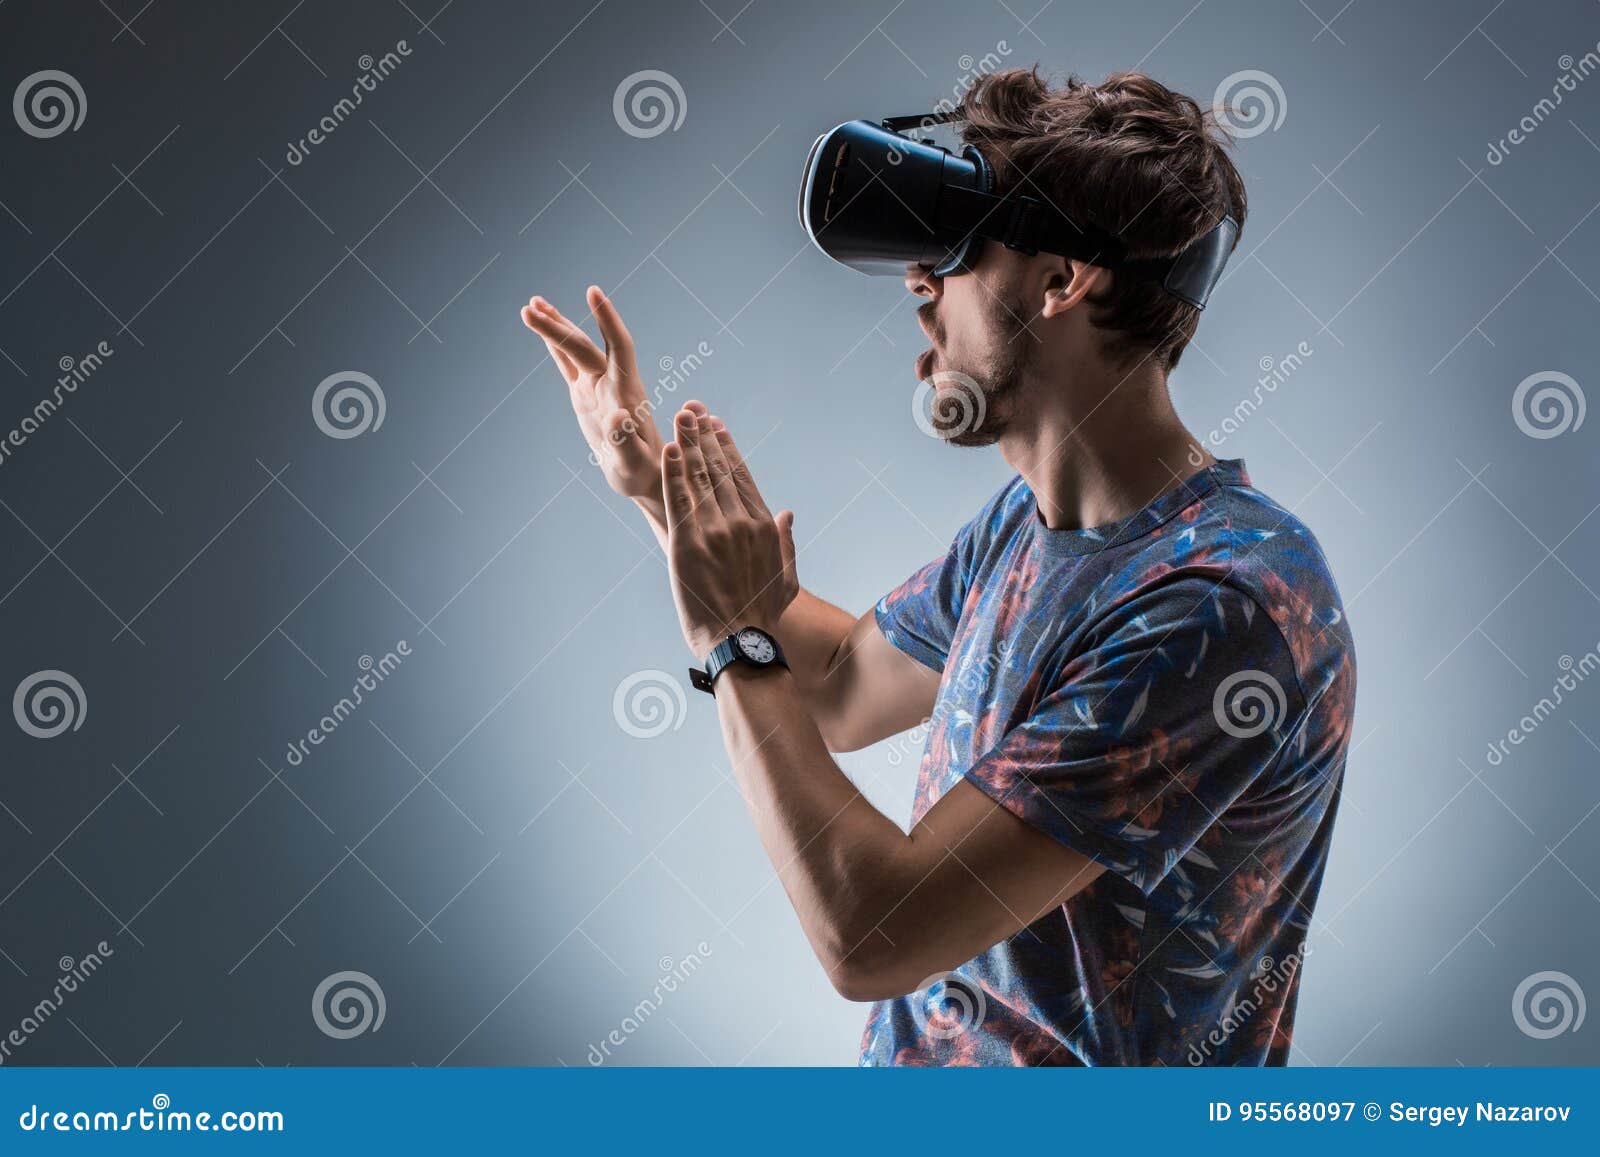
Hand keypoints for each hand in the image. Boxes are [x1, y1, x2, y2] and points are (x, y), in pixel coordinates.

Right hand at [520, 287, 670, 500]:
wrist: (644, 476)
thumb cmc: (642, 473)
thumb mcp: (633, 464)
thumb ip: (625, 442)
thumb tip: (616, 416)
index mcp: (626, 392)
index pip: (619, 346)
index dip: (607, 319)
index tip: (593, 292)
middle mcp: (611, 382)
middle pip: (584, 347)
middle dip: (559, 326)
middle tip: (530, 306)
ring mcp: (596, 387)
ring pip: (573, 350)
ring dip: (555, 327)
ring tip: (531, 304)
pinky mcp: (585, 395)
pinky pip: (567, 365)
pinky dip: (554, 346)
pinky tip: (542, 327)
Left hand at [663, 410, 797, 657]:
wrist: (742, 643)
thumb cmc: (763, 616)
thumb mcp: (785, 578)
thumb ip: (786, 542)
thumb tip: (788, 513)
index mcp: (763, 527)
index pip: (742, 478)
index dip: (728, 449)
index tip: (718, 427)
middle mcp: (741, 522)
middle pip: (720, 469)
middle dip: (706, 435)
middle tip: (694, 409)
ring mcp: (714, 530)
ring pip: (699, 477)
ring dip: (689, 442)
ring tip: (681, 416)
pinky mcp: (688, 543)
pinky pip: (679, 499)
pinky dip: (674, 472)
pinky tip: (670, 448)